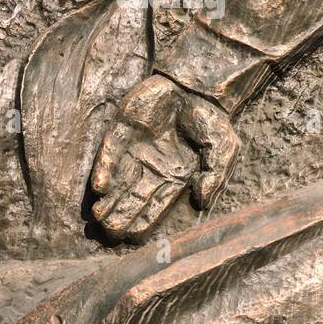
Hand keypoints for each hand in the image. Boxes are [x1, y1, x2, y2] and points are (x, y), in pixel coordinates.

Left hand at [89, 76, 239, 240]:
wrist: (194, 85)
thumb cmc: (210, 119)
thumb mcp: (223, 149)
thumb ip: (215, 176)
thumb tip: (203, 203)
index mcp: (176, 175)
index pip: (157, 204)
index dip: (145, 221)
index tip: (132, 237)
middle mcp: (152, 167)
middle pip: (134, 197)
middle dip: (122, 216)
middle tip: (110, 232)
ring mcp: (135, 150)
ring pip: (119, 181)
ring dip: (109, 201)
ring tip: (99, 219)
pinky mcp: (120, 131)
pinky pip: (110, 154)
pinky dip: (105, 171)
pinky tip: (99, 188)